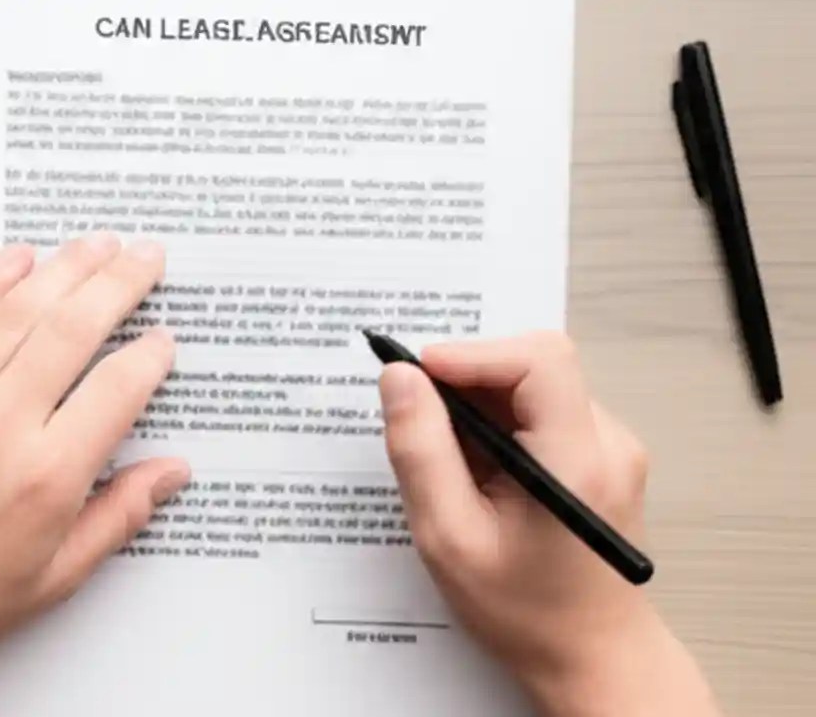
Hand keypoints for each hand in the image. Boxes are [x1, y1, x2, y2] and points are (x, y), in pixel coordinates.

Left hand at [0, 236, 189, 715]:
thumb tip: (171, 473)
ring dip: (64, 269)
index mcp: (45, 477)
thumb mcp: (56, 576)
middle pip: (73, 330)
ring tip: (96, 245)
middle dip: (118, 284)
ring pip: (18, 311)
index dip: (149, 356)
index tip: (163, 342)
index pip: (117, 389)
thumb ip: (119, 515)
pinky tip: (18, 259)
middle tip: (145, 257)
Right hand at [379, 333, 718, 716]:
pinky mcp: (601, 456)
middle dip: (469, 376)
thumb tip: (399, 379)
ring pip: (536, 386)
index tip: (417, 373)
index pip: (538, 361)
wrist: (593, 656)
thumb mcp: (449, 537)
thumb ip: (421, 451)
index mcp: (577, 462)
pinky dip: (500, 422)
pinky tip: (476, 471)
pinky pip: (543, 411)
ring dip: (482, 403)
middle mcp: (608, 443)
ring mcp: (611, 448)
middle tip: (420, 414)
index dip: (472, 354)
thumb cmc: (525, 612)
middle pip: (535, 364)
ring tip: (448, 459)